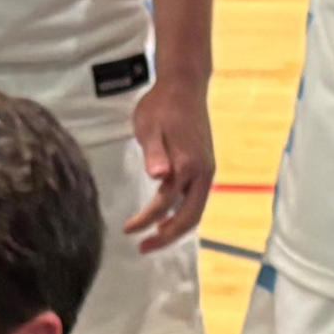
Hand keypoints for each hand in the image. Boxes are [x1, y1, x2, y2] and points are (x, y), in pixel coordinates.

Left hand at [128, 75, 213, 250]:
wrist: (184, 85)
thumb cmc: (162, 105)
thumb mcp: (150, 127)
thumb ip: (154, 153)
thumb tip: (159, 176)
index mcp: (188, 165)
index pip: (165, 203)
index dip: (146, 220)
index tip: (127, 230)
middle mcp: (202, 172)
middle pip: (189, 217)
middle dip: (167, 236)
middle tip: (143, 248)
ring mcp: (206, 170)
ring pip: (195, 211)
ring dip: (176, 228)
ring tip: (153, 238)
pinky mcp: (204, 167)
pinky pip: (196, 200)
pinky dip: (182, 214)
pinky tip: (166, 217)